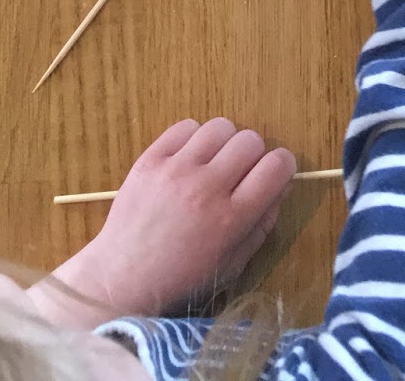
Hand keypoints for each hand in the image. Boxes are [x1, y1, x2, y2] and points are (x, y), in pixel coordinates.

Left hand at [37, 120, 296, 323]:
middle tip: (239, 173)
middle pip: (251, 140)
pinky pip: (186, 126)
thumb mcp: (232, 264)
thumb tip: (281, 185)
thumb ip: (262, 225)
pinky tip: (187, 160)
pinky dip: (193, 139)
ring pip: (220, 127)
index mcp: (230, 219)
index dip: (282, 165)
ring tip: (212, 164)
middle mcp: (206, 188)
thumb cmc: (181, 277)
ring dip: (224, 143)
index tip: (275, 172)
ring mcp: (175, 170)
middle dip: (253, 155)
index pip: (276, 167)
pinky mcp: (150, 159)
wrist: (122, 276)